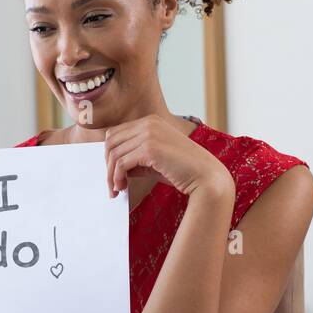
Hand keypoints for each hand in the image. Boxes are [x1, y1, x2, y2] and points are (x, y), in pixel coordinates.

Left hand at [102, 115, 233, 199]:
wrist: (206, 177)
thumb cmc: (183, 171)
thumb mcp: (155, 161)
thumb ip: (136, 159)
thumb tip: (115, 168)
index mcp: (150, 121)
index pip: (116, 134)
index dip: (109, 155)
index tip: (112, 174)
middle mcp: (148, 123)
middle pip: (111, 142)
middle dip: (107, 165)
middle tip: (112, 185)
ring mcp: (149, 134)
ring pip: (114, 154)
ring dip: (111, 175)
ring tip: (116, 190)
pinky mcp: (150, 148)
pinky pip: (121, 163)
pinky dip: (117, 177)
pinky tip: (122, 188)